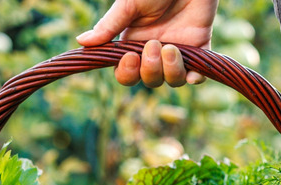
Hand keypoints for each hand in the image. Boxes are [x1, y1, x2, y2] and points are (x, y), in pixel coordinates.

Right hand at [76, 0, 217, 86]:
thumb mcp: (129, 5)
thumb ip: (108, 26)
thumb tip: (81, 41)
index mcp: (134, 42)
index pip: (126, 72)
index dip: (127, 73)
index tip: (129, 58)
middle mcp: (155, 51)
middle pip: (149, 80)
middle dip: (150, 70)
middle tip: (154, 44)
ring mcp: (178, 51)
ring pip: (173, 81)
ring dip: (170, 71)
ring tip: (171, 48)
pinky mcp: (199, 48)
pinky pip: (198, 75)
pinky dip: (195, 77)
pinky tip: (192, 69)